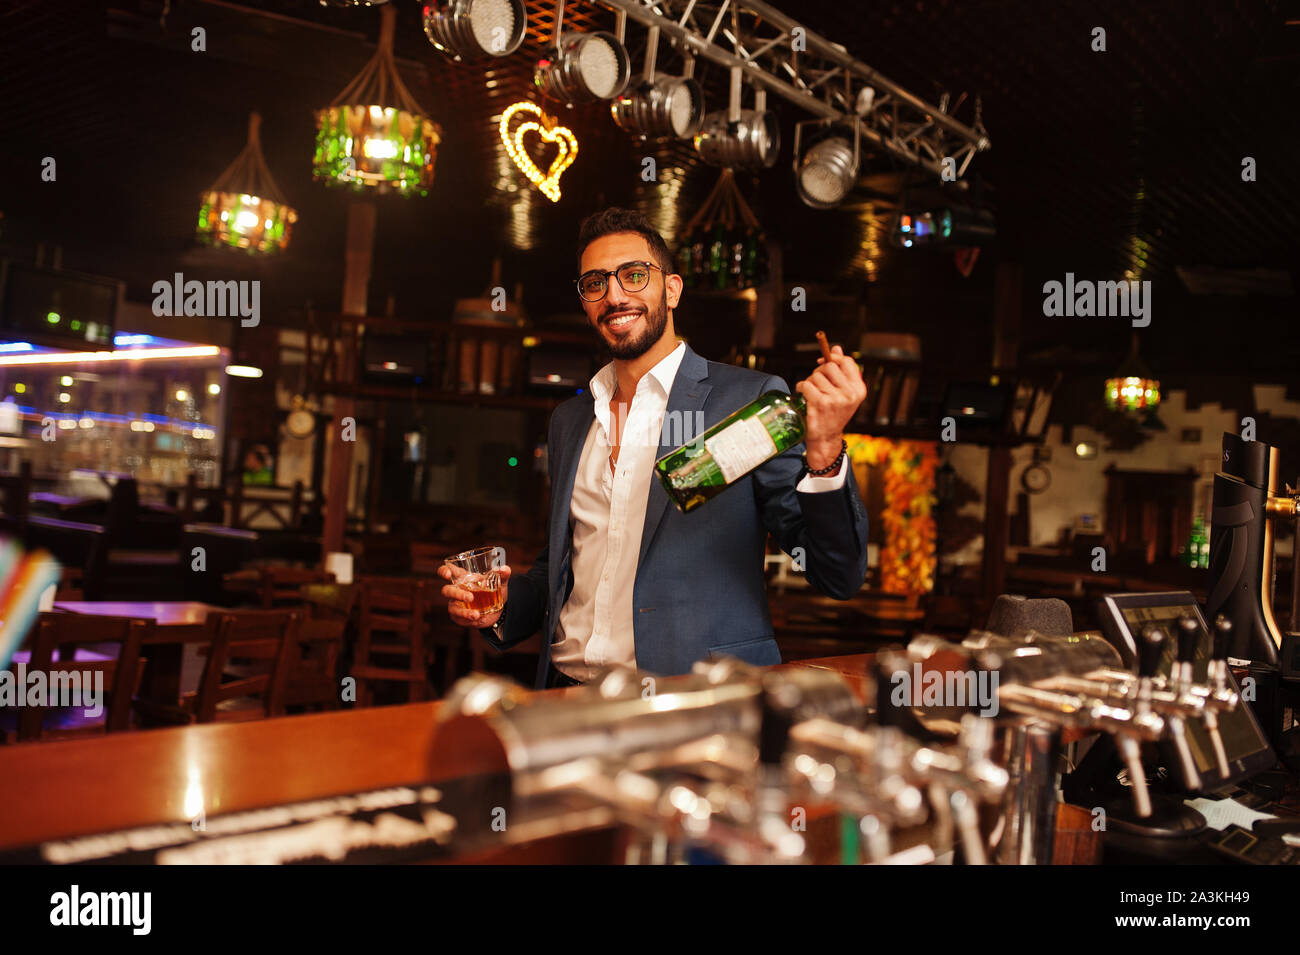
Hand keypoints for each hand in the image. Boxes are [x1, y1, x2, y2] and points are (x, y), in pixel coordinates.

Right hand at [438, 564, 511, 628]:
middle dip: (456, 594)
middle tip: (470, 597)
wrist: (499, 610)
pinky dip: (467, 620)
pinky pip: (458, 618)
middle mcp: (457, 590)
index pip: (449, 571)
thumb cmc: (495, 591)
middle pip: (447, 590)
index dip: (444, 571)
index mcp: (464, 578)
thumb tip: (506, 569)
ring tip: (476, 615)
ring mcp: (456, 604)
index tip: (448, 574)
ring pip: (452, 607)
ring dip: (463, 612)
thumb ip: (503, 575)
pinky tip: (477, 619)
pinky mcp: (458, 616)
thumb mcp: (500, 583)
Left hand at [795, 344, 867, 468]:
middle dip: (819, 371)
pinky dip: (801, 387)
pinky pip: (806, 385)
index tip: (823, 362)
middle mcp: (850, 394)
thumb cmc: (833, 413)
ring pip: (816, 376)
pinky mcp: (820, 403)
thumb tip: (837, 347)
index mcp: (858, 390)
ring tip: (812, 393)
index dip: (833, 357)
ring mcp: (836, 399)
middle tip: (817, 383)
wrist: (826, 438)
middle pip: (829, 366)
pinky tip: (803, 394)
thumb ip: (842, 371)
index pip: (847, 361)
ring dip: (810, 382)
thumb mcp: (843, 393)